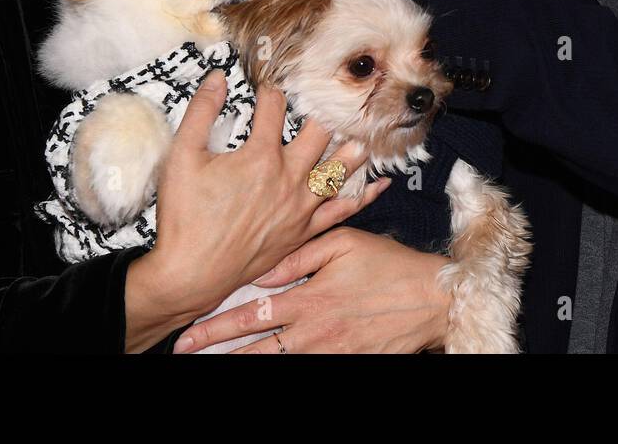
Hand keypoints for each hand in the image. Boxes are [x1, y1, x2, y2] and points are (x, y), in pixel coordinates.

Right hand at [124, 72, 388, 351]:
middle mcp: (287, 178)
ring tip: (363, 134)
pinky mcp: (303, 232)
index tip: (267, 89)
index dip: (270, 93)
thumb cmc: (185, 217)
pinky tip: (381, 185)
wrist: (191, 273)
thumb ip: (200, 112)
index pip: (273, 110)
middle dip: (322, 116)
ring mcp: (300, 207)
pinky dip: (364, 196)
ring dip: (351, 150)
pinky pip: (342, 211)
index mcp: (260, 156)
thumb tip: (217, 78)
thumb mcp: (182, 156)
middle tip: (328, 103)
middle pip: (318, 135)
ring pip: (337, 171)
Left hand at [172, 227, 452, 353]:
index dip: (216, 327)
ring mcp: (331, 352)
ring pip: (278, 365)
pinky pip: (309, 372)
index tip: (187, 334)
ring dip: (245, 365)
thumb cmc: (389, 264)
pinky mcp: (348, 363)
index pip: (252, 314)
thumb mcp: (344, 244)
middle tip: (185, 355)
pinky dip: (284, 372)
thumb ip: (300, 253)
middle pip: (256, 348)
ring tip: (215, 367)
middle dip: (217, 352)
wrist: (432, 297)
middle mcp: (315, 330)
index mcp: (310, 297)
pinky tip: (267, 372)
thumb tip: (261, 267)